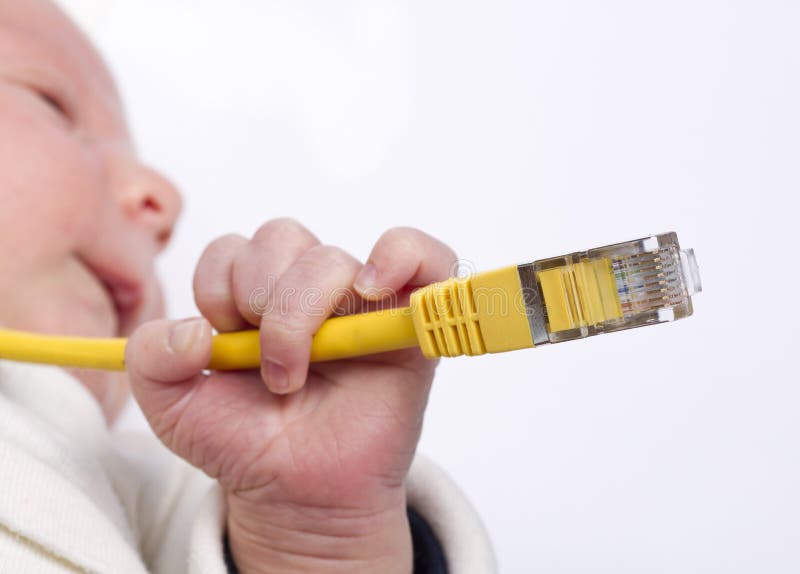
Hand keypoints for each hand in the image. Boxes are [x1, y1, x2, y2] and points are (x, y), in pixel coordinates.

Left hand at [125, 219, 456, 572]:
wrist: (298, 493)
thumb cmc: (248, 443)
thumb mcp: (174, 407)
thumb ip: (151, 359)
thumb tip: (193, 329)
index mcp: (255, 293)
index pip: (232, 248)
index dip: (217, 288)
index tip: (221, 339)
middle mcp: (309, 289)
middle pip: (281, 238)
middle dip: (259, 297)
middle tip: (266, 363)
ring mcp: (361, 303)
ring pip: (331, 259)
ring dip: (304, 311)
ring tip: (299, 370)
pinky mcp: (409, 323)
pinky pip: (428, 258)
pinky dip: (405, 256)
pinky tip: (375, 287)